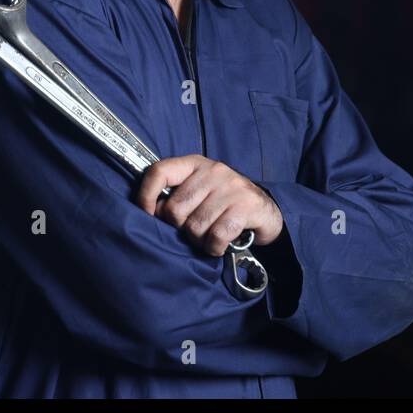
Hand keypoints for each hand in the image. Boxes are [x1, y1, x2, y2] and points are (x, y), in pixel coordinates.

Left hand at [137, 155, 283, 256]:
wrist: (266, 211)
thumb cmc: (224, 204)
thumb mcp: (199, 191)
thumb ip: (177, 196)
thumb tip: (151, 212)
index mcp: (195, 164)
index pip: (160, 171)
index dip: (146, 196)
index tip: (147, 215)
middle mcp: (213, 171)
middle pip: (175, 209)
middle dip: (180, 228)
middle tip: (194, 231)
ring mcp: (231, 187)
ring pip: (194, 226)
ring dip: (199, 241)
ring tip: (209, 237)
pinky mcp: (246, 206)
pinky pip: (216, 236)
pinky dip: (215, 247)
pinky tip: (221, 245)